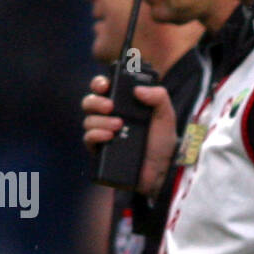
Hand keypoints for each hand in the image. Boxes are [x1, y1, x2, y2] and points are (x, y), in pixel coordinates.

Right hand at [80, 75, 177, 195]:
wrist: (161, 169)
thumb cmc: (162, 141)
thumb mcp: (165, 115)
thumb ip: (158, 96)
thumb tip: (137, 90)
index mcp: (122, 105)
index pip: (103, 89)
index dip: (99, 84)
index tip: (105, 85)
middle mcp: (109, 117)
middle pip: (89, 103)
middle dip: (96, 101)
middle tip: (110, 106)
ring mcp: (103, 134)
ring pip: (88, 120)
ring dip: (100, 120)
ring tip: (118, 125)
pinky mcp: (99, 151)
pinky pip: (88, 139)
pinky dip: (95, 135)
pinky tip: (108, 136)